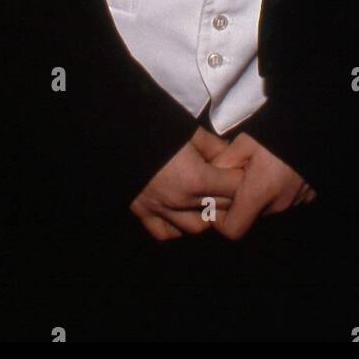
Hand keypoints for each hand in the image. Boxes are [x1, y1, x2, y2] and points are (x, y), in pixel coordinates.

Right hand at [129, 126, 245, 240]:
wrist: (115, 131)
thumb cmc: (155, 126)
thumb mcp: (190, 131)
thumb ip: (214, 146)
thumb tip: (232, 154)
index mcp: (196, 179)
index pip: (234, 189)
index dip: (242, 179)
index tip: (243, 171)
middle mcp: (181, 201)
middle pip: (221, 209)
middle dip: (231, 197)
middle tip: (231, 184)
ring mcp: (160, 210)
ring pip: (197, 228)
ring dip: (207, 216)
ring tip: (208, 200)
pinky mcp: (142, 213)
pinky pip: (166, 232)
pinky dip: (177, 227)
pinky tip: (181, 214)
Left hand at [210, 131, 316, 240]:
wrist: (317, 125)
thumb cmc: (277, 132)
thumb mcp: (245, 142)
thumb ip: (224, 162)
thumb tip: (207, 177)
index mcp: (259, 193)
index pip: (232, 230)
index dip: (219, 221)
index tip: (217, 201)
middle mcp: (278, 204)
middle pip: (250, 216)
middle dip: (240, 201)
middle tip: (237, 176)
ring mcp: (295, 202)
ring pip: (268, 208)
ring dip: (260, 195)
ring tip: (260, 167)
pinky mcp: (308, 196)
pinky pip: (285, 200)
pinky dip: (278, 191)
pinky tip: (278, 169)